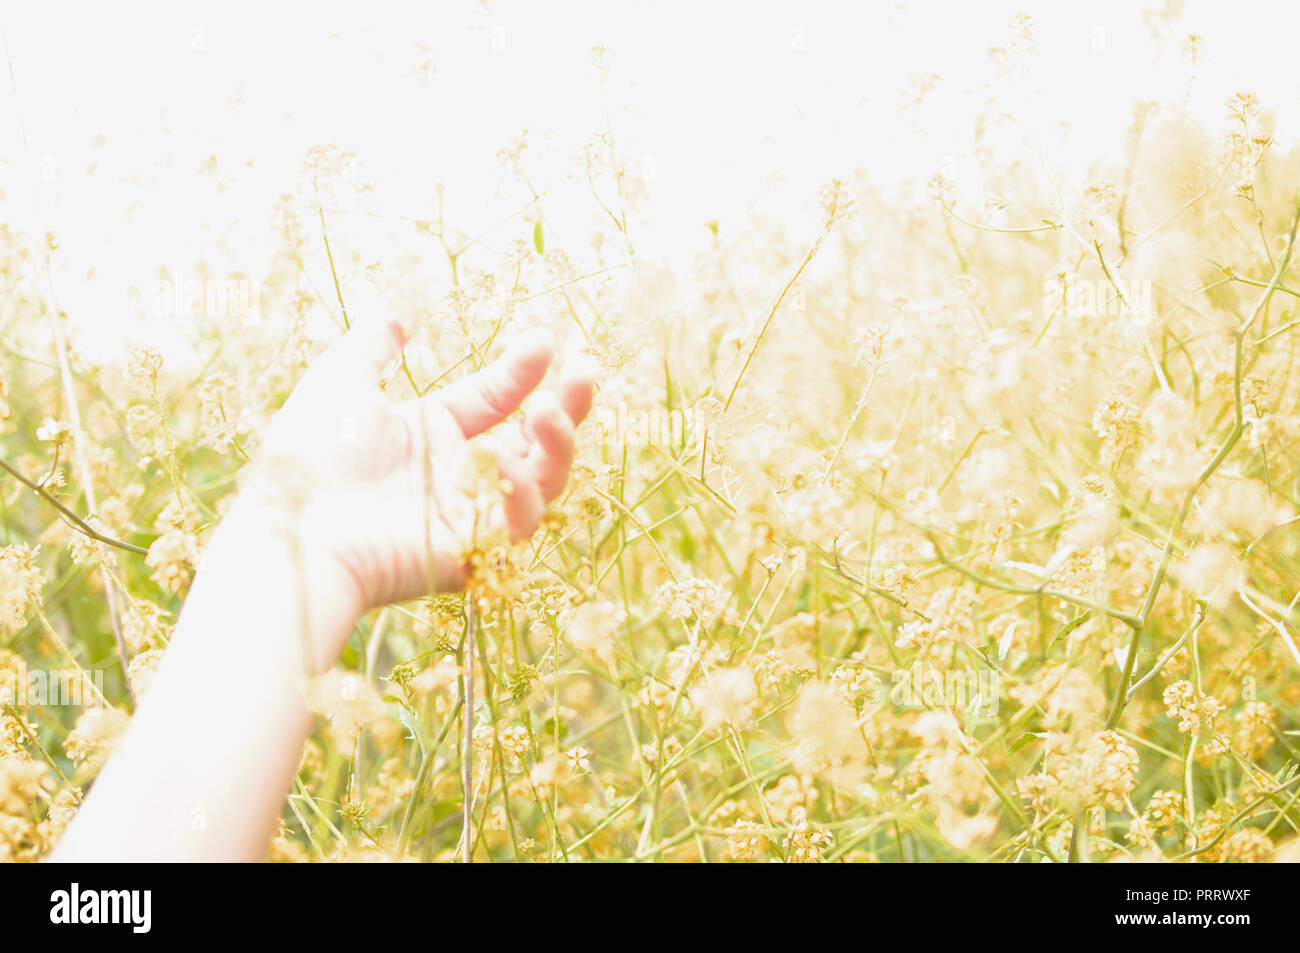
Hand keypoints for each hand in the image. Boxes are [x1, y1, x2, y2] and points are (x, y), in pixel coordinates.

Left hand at [245, 315, 594, 621]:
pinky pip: (520, 524)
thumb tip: (397, 306)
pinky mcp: (475, 552)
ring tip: (548, 410)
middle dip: (569, 405)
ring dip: (557, 445)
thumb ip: (374, 344)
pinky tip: (506, 460)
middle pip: (537, 441)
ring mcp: (471, 513)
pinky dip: (524, 492)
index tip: (545, 338)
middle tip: (587, 369)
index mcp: (434, 435)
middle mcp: (460, 474)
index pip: (497, 399)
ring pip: (544, 482)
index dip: (524, 369)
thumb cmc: (309, 459)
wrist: (294, 529)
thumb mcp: (340, 382)